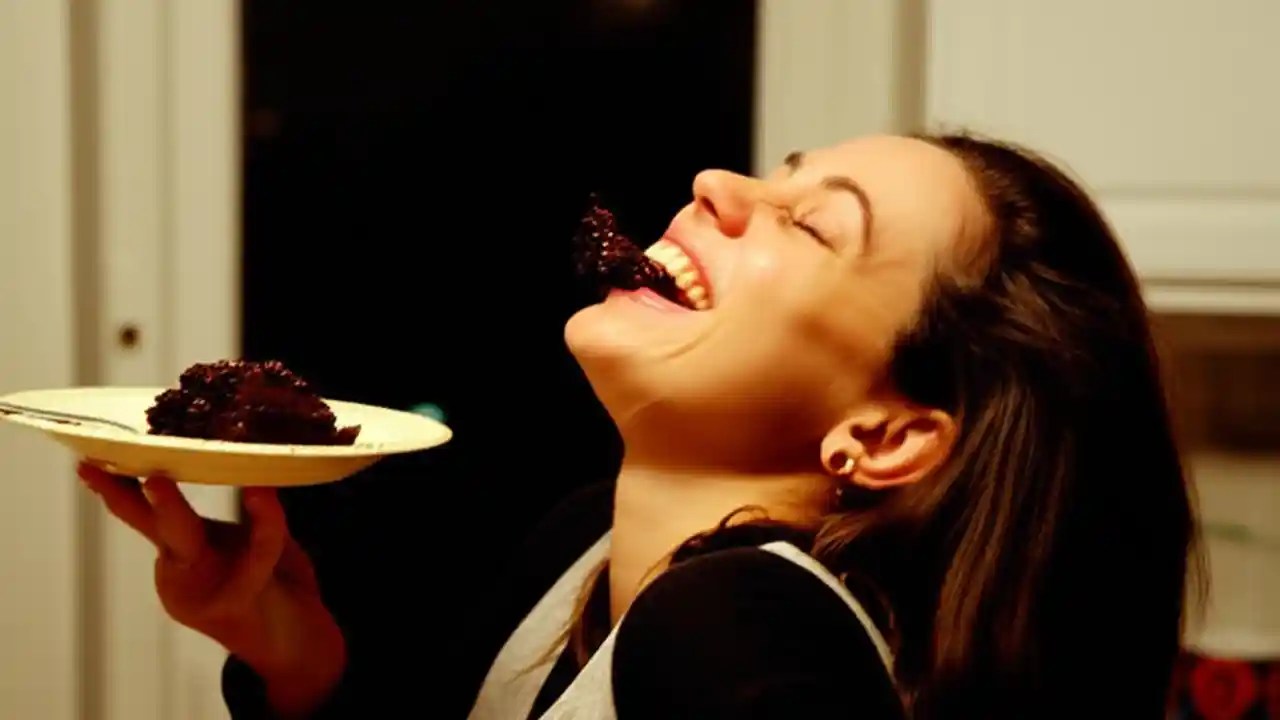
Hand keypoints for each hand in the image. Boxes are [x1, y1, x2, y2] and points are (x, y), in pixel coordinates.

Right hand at [77, 462, 346, 714]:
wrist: (299, 646)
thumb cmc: (276, 587)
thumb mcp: (254, 544)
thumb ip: (244, 517)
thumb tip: (250, 465)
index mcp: (181, 553)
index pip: (145, 514)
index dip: (118, 488)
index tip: (88, 461)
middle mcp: (183, 571)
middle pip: (150, 524)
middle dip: (123, 497)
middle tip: (95, 468)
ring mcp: (205, 590)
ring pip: (185, 539)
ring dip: (170, 511)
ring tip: (156, 484)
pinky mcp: (239, 602)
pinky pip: (256, 552)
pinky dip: (264, 521)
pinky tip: (261, 492)